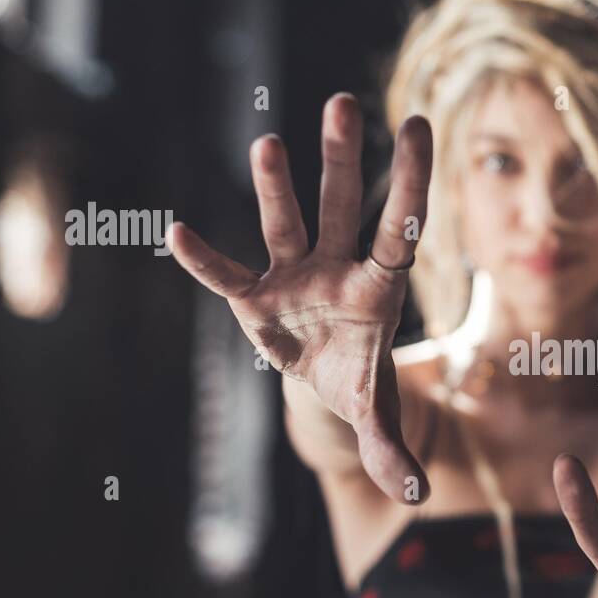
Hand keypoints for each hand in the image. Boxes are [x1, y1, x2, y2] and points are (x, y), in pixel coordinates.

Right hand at [168, 93, 432, 503]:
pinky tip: (177, 234)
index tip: (420, 124)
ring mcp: (293, 277)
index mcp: (380, 290)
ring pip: (285, 223)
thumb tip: (418, 496)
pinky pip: (228, 277)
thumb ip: (394, 450)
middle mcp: (337, 269)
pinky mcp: (254, 299)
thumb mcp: (378, 417)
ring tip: (269, 143)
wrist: (322, 385)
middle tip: (345, 101)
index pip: (402, 229)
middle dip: (343, 160)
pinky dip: (205, 261)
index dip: (412, 183)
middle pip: (342, 207)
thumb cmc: (359, 383)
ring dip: (276, 186)